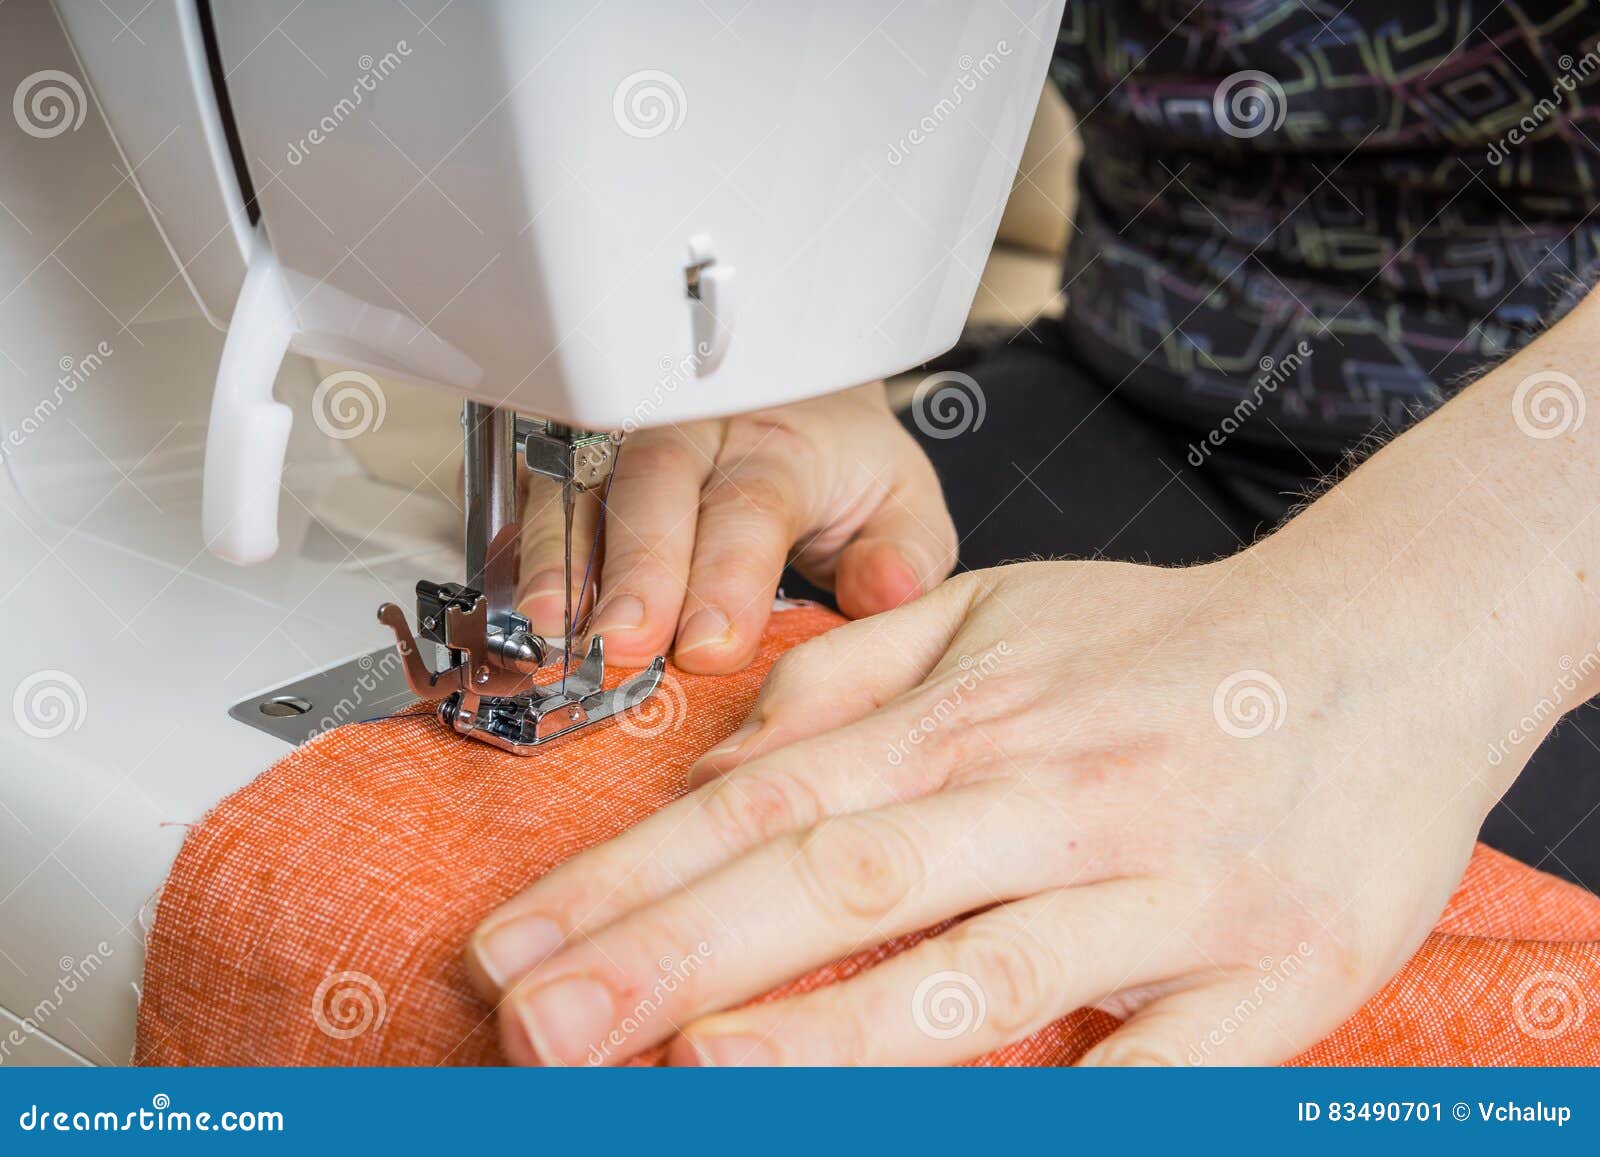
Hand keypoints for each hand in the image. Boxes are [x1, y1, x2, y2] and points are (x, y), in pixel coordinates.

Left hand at [465, 547, 1513, 1065]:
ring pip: (975, 975)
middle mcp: (1055, 798)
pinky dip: (1059, 1108)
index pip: (770, 801)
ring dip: (823, 1036)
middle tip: (535, 1026)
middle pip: (839, 882)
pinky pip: (1149, 1076)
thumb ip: (853, 676)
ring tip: (682, 1073)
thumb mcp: (1004, 609)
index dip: (631, 875)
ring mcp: (1164, 895)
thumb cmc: (1173, 642)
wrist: (1393, 641)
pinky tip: (925, 1133)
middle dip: (672, 959)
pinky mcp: (1270, 980)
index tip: (517, 942)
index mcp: (979, 719)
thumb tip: (723, 756)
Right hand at [514, 383, 955, 672]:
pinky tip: (514, 608)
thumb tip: (887, 591)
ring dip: (560, 561)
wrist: (796, 408)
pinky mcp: (580, 465)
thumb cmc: (840, 471)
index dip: (729, 573)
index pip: (754, 502)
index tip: (712, 643)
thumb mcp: (902, 503)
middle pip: (655, 485)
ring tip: (545, 630)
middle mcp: (697, 431)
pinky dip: (521, 554)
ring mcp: (628, 441)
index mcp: (783, 441)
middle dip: (634, 569)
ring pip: (584, 483)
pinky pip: (539, 498)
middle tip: (622, 645)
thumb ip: (904, 552)